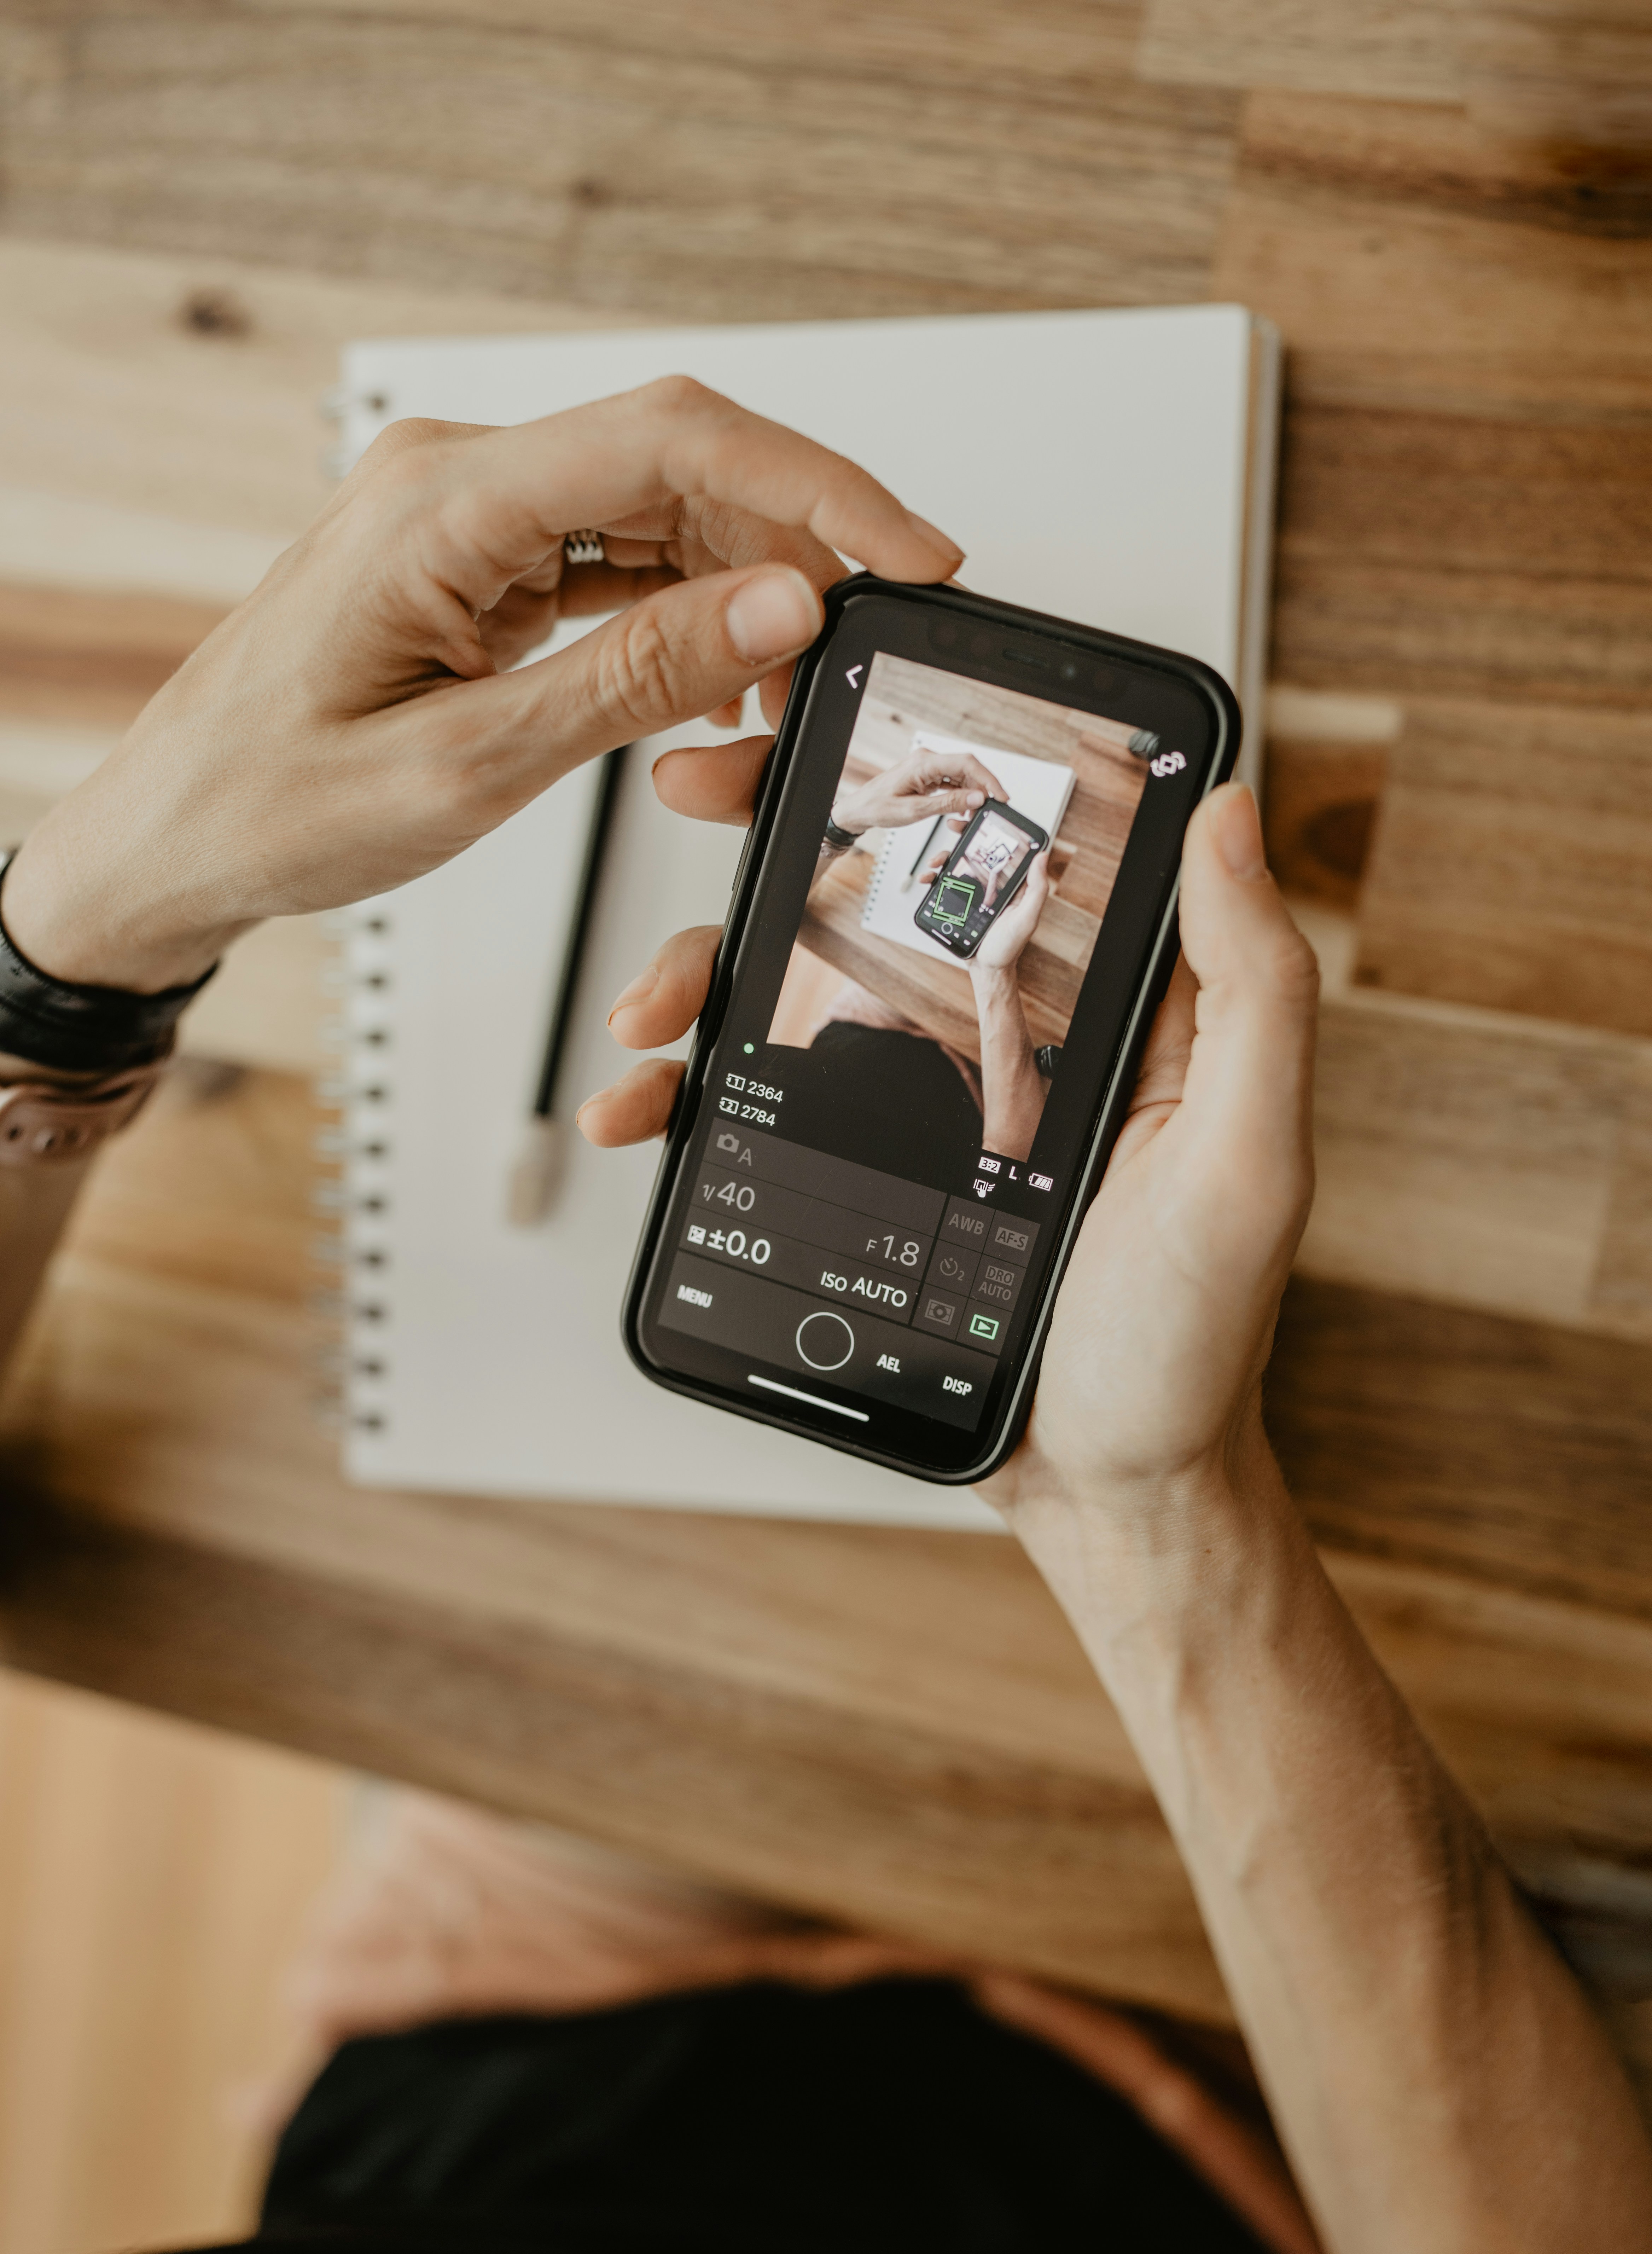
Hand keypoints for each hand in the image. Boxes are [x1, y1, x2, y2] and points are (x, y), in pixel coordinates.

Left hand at [2, 378, 960, 992]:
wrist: (173, 840)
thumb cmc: (273, 806)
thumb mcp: (468, 764)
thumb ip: (634, 678)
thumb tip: (782, 603)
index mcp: (441, 504)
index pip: (674, 440)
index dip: (817, 487)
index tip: (910, 550)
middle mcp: (456, 484)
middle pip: (679, 468)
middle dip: (794, 553)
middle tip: (854, 652)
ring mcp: (466, 522)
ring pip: (657, 517)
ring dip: (743, 593)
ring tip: (779, 694)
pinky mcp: (475, 568)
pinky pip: (611, 562)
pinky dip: (681, 617)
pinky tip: (718, 680)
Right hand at [583, 775, 1318, 1546]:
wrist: (1110, 1489)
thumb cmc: (1192, 1339)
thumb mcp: (1249, 1159)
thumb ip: (1254, 989)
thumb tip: (1230, 807)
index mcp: (1109, 1005)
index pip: (1015, 835)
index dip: (923, 749)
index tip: (833, 700)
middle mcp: (1015, 1035)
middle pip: (878, 888)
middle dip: (774, 826)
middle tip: (699, 783)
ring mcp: (929, 1104)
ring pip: (794, 991)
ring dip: (701, 971)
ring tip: (652, 1011)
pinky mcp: (867, 1177)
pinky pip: (764, 1111)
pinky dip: (690, 1098)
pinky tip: (647, 1106)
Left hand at [831, 748, 1006, 837]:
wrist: (860, 809)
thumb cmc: (879, 808)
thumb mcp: (915, 810)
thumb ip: (949, 803)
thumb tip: (977, 798)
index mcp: (924, 763)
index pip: (966, 763)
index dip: (988, 779)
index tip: (1000, 795)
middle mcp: (928, 761)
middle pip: (967, 768)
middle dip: (983, 788)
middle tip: (992, 808)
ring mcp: (928, 768)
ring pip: (961, 776)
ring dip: (972, 793)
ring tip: (975, 813)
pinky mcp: (927, 776)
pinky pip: (951, 782)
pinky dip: (961, 795)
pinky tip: (963, 808)